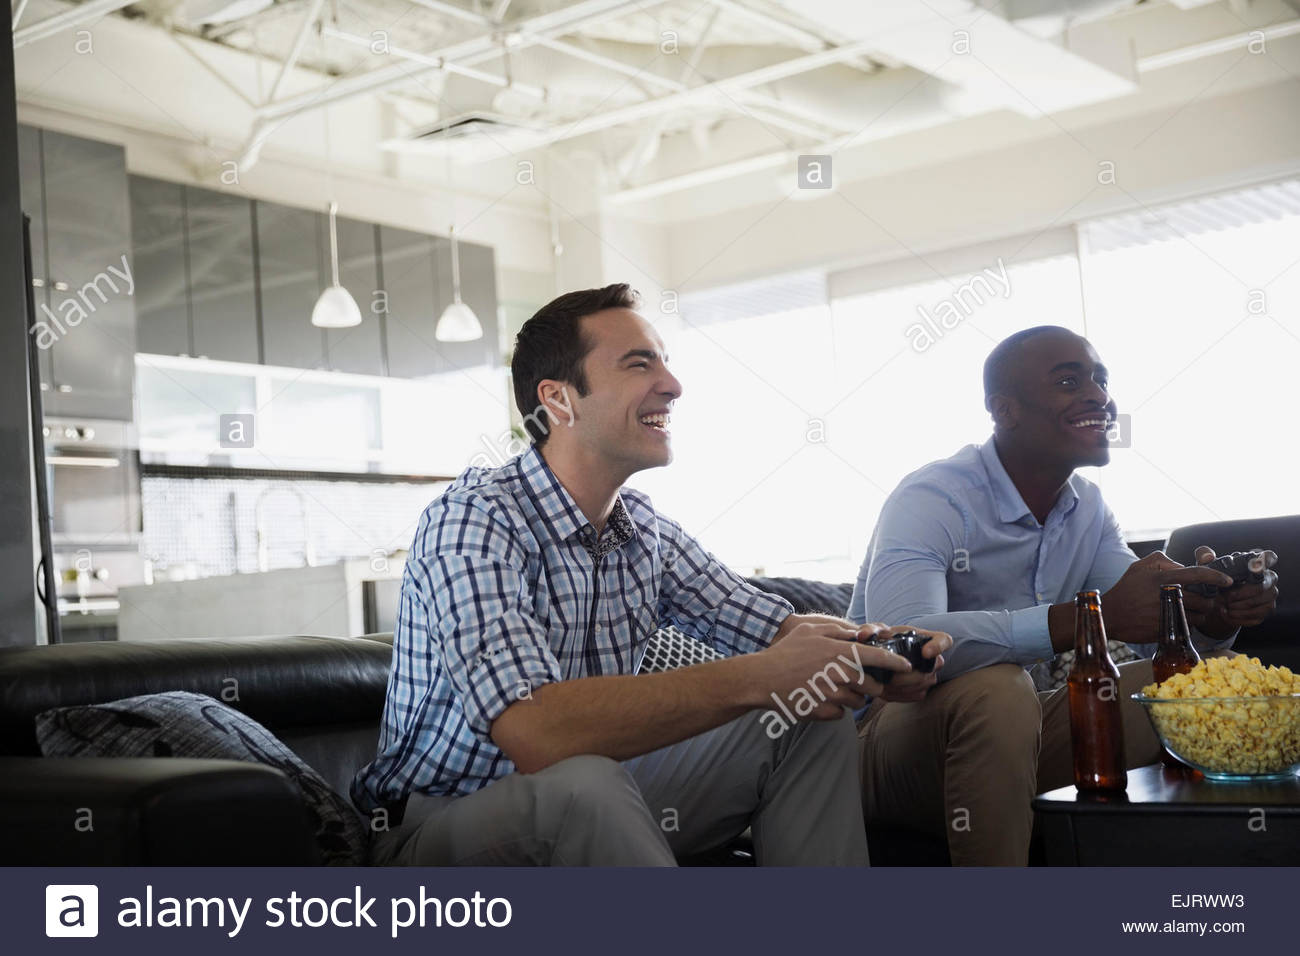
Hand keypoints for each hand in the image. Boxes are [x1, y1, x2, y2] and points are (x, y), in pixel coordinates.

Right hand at [759, 621, 910, 718]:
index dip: (896, 662)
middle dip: (869, 686)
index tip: (906, 667)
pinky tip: (818, 699)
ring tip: (830, 689)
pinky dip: (834, 709)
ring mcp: (832, 696)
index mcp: (839, 653)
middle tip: (851, 681)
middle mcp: (840, 674)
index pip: (878, 657)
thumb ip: (838, 631)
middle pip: (873, 686)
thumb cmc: (785, 653)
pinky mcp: (824, 713)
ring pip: (858, 702)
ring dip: (851, 698)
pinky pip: (840, 714)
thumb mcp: (810, 631)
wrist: (761, 679)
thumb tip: (859, 634)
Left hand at [854, 623, 950, 702]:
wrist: (880, 657)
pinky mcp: (921, 689)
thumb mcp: (876, 631)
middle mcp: (932, 657)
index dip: (938, 646)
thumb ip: (870, 630)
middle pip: (932, 667)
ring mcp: (929, 674)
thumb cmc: (883, 639)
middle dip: (910, 674)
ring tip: (885, 684)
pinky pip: (917, 695)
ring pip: (925, 683)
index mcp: (925, 638)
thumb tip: (862, 635)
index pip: (944, 640)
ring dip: (905, 686)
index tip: (925, 652)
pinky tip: (886, 691)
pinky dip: (901, 695)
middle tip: (890, 677)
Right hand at [1099, 551, 1232, 644]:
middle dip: (1207, 601)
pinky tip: (1180, 620)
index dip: (1216, 577)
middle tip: (1203, 600)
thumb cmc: (1126, 590)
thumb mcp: (1138, 567)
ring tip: (1190, 611)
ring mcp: (1168, 615)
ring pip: (1199, 616)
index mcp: (1163, 579)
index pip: (1198, 574)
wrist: (1111, 616)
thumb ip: (1162, 560)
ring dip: (1200, 614)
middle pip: (1203, 600)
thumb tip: (1182, 565)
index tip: (1226, 580)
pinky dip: (1189, 624)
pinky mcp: (1167, 630)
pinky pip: (1188, 628)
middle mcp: (1168, 596)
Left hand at [1189, 547, 1279, 637]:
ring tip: (1225, 607)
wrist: (1216, 603)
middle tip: (1226, 597)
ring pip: (1263, 605)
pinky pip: (1258, 617)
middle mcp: (1268, 579)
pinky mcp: (1265, 611)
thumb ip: (1204, 557)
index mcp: (1255, 564)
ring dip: (1241, 608)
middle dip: (1241, 594)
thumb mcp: (1207, 568)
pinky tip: (1226, 615)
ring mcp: (1269, 596)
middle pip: (1262, 588)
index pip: (1269, 558)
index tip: (1255, 568)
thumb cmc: (1216, 581)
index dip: (1266, 561)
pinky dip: (1240, 618)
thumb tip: (1208, 556)